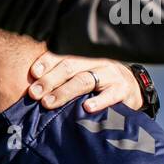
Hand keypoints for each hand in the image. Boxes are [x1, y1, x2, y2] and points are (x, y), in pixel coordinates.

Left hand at [26, 52, 141, 113]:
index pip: (62, 55)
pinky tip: (86, 107)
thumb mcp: (82, 74)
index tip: (33, 74)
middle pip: (69, 67)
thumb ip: (62, 78)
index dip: (47, 63)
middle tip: (34, 93)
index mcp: (83, 57)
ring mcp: (110, 75)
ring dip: (64, 92)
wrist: (132, 88)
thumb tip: (32, 88)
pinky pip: (110, 95)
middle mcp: (96, 62)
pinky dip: (98, 101)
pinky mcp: (122, 90)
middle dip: (49, 80)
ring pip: (84, 80)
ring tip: (48, 103)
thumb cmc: (98, 83)